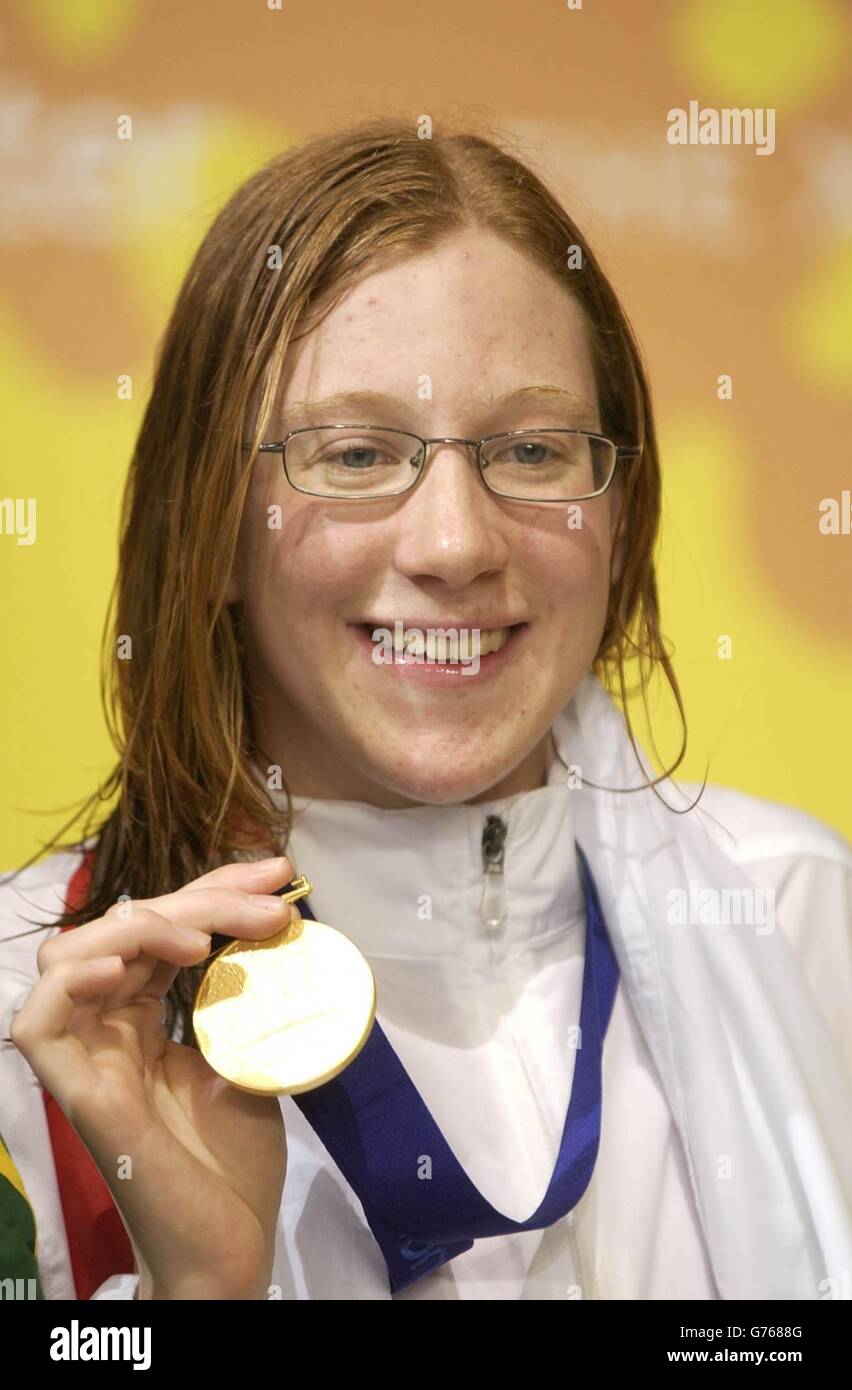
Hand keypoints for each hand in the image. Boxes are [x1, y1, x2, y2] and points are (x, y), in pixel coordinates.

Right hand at [11, 855, 297, 1299]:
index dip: (213, 888)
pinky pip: (40, 1022)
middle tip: (271, 902)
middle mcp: (106, 1028)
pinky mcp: (75, 1093)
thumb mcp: (249, 1058)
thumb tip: (276, 934)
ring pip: (75, 956)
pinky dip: (75, 980)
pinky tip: (127, 967)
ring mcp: (86, 1058)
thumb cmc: (232, 1166)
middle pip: (126, 930)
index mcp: (142, 1019)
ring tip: (203, 939)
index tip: (277, 873)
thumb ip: (243, 1003)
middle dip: (200, 898)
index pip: (163, 929)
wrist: (228, 1248)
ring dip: (141, 928)